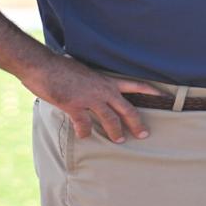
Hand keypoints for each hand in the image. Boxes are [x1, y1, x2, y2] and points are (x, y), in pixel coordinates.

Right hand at [23, 55, 164, 142]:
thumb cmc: (59, 66)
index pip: (135, 85)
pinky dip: (85, 133)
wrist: (41, 64)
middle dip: (137, 123)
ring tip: (120, 141)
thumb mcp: (82, 72)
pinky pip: (84, 125)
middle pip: (127, 109)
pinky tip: (84, 136)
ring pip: (110, 120)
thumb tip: (92, 89)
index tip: (164, 97)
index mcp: (105, 80)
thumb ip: (91, 82)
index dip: (151, 91)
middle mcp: (102, 90)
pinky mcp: (75, 106)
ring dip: (115, 133)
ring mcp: (89, 99)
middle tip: (144, 135)